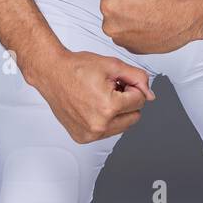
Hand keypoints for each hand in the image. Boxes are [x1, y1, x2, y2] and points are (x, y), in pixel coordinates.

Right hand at [27, 48, 154, 144]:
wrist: (52, 73)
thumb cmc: (77, 68)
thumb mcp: (113, 65)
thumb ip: (137, 78)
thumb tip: (150, 95)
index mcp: (108, 107)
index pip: (140, 100)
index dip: (132, 87)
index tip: (120, 81)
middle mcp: (99, 125)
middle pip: (134, 116)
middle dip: (127, 102)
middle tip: (111, 88)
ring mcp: (90, 134)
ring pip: (122, 126)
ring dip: (118, 112)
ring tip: (101, 96)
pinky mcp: (82, 137)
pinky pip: (106, 132)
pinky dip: (105, 120)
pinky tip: (93, 106)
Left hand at [100, 0, 201, 53]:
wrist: (183, 19)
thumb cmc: (164, 1)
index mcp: (108, 6)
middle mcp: (110, 26)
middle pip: (112, 4)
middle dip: (124, 1)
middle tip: (144, 2)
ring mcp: (121, 39)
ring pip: (120, 20)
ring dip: (128, 16)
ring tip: (147, 13)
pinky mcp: (132, 48)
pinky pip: (129, 33)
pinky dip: (136, 29)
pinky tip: (149, 24)